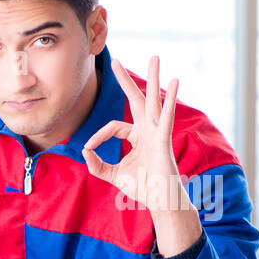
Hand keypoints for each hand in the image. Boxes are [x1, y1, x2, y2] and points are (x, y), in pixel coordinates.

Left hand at [81, 55, 192, 214]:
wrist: (159, 200)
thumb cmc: (141, 187)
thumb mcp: (112, 175)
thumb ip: (97, 164)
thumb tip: (84, 151)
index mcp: (137, 136)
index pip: (114, 127)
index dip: (98, 136)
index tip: (89, 148)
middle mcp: (148, 130)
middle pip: (136, 100)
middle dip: (126, 81)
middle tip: (116, 61)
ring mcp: (157, 132)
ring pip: (153, 101)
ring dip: (154, 78)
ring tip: (155, 57)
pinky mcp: (164, 140)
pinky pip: (165, 117)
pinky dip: (170, 99)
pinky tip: (174, 82)